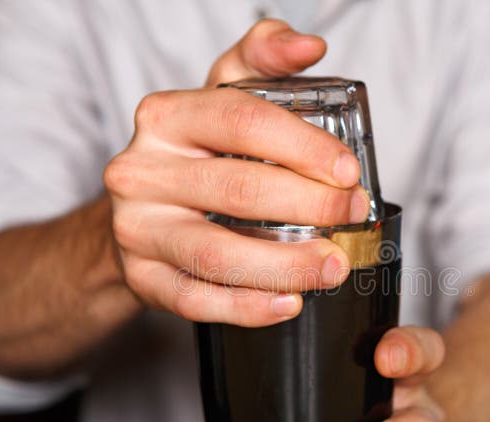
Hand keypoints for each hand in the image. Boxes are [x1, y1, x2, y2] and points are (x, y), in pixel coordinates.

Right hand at [104, 19, 369, 325]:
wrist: (141, 212)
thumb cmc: (195, 154)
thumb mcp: (222, 97)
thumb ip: (263, 60)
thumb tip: (309, 46)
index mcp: (166, 117)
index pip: (240, 120)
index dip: (303, 145)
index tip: (348, 171)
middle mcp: (142, 171)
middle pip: (237, 189)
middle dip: (310, 205)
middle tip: (352, 216)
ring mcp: (138, 230)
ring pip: (216, 254)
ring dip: (286, 266)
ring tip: (333, 267)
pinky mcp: (143, 278)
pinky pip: (197, 300)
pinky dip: (249, 307)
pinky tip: (289, 302)